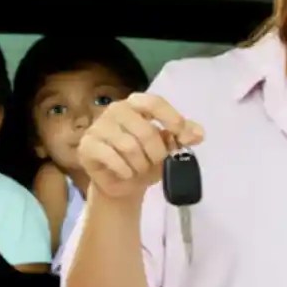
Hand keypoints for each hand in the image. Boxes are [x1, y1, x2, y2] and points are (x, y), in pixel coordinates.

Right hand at [77, 92, 202, 202]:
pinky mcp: (87, 145)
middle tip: (157, 163)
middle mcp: (116, 110)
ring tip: (140, 169)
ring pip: (129, 146)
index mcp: (137, 104)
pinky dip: (125, 170)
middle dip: (157, 153)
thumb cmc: (146, 159)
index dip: (171, 118)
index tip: (183, 135)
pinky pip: (111, 157)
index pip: (154, 102)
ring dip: (140, 164)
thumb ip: (182, 137)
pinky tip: (126, 173)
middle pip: (145, 130)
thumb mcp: (168, 148)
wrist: (123, 184)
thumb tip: (198, 134)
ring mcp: (99, 126)